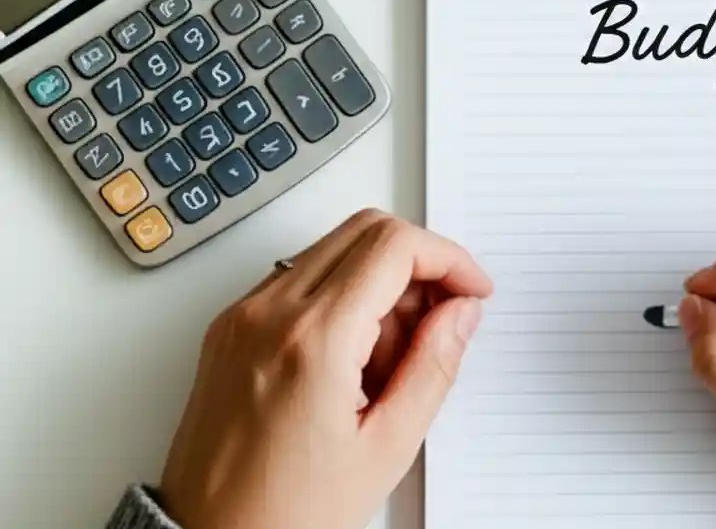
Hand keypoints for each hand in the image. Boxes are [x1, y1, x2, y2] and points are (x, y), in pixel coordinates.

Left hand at [158, 209, 491, 528]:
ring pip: (333, 248)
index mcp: (313, 340)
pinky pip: (299, 278)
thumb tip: (460, 312)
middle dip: (419, 260)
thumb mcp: (385, 447)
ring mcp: (242, 316)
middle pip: (365, 229)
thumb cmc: (285, 514)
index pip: (395, 247)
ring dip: (380, 279)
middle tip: (442, 315)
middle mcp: (269, 313)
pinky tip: (354, 356)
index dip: (449, 259)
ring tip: (391, 356)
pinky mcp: (228, 328)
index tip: (471, 290)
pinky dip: (341, 295)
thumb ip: (433, 366)